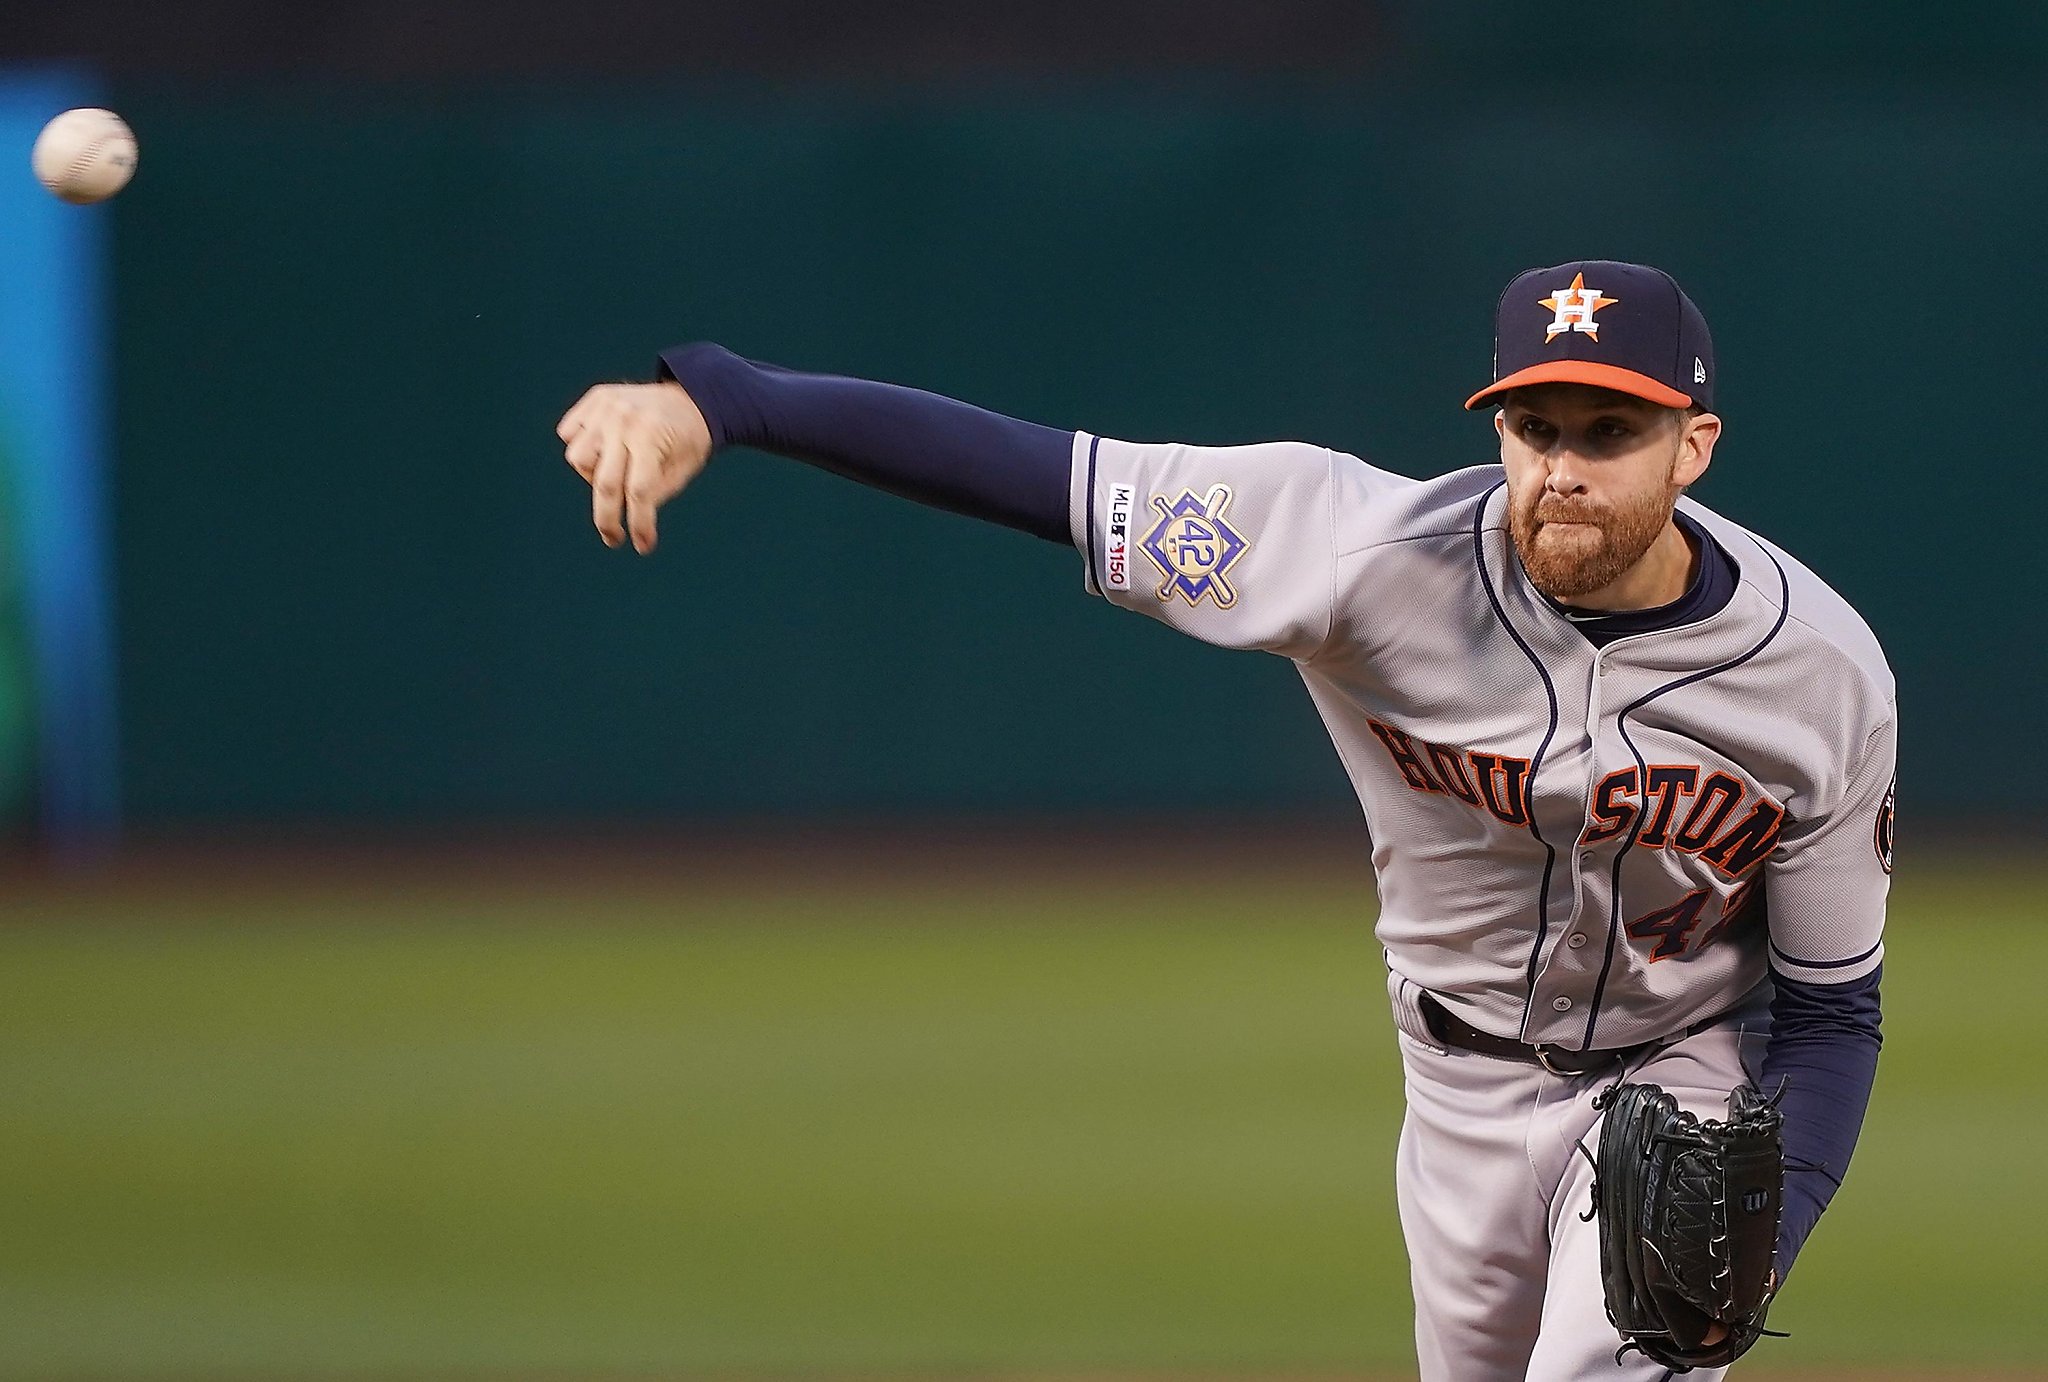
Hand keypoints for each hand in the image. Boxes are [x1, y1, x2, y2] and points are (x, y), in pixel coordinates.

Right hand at [557, 380, 713, 553]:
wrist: (691, 397)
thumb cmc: (688, 441)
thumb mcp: (682, 471)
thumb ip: (653, 494)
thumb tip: (623, 517)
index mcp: (652, 436)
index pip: (639, 491)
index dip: (639, 524)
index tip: (643, 546)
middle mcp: (624, 419)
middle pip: (605, 482)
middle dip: (608, 519)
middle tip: (614, 539)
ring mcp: (606, 406)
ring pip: (578, 458)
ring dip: (592, 476)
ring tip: (615, 474)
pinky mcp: (595, 399)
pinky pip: (569, 432)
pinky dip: (582, 447)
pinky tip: (603, 451)